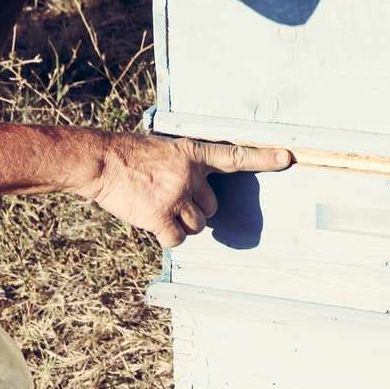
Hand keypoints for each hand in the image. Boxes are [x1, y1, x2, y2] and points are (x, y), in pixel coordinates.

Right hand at [90, 132, 291, 247]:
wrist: (101, 160)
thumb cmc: (129, 155)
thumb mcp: (164, 149)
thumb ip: (186, 166)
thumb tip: (196, 189)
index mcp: (193, 152)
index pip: (236, 156)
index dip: (263, 158)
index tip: (287, 158)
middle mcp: (190, 174)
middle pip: (212, 206)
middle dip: (196, 208)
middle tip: (172, 198)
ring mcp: (177, 195)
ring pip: (198, 225)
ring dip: (182, 223)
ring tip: (158, 207)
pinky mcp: (160, 215)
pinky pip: (178, 239)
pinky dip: (168, 237)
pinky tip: (152, 221)